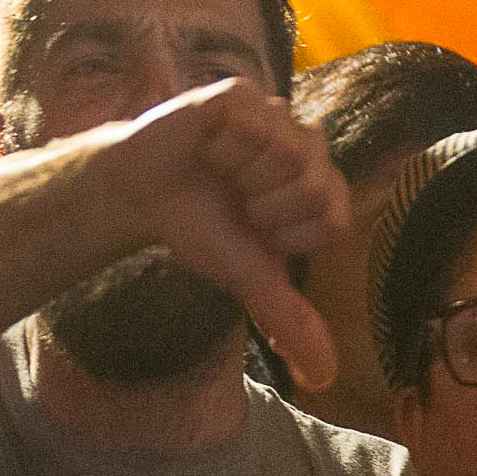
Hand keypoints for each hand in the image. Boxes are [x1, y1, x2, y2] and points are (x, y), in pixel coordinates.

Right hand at [109, 78, 348, 390]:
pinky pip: (249, 123)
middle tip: (235, 199)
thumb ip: (292, 322)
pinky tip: (207, 146)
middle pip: (312, 186)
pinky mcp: (242, 93)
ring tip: (219, 172)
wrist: (143, 195)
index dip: (287, 233)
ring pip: (284, 153)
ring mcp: (278, 116)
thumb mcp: (250, 280)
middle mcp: (310, 148)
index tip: (256, 229)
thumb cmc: (203, 230)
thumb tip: (324, 381)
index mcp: (322, 190)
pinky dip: (219, 145)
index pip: (333, 219)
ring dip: (239, 174)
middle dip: (263, 206)